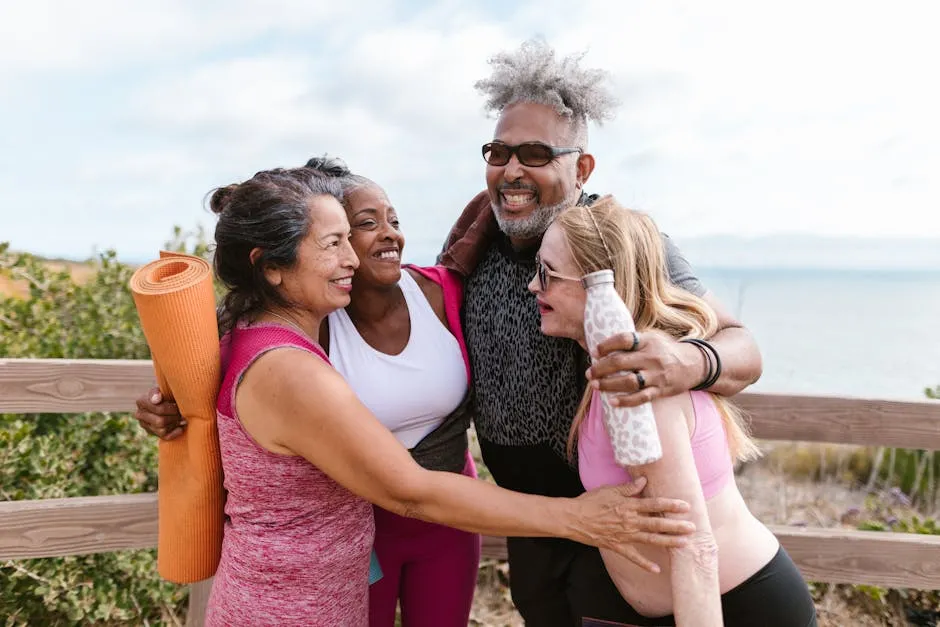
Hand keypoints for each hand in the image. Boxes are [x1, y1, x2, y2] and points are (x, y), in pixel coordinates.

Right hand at [134, 387, 185, 439]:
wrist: (168, 399)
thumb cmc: (166, 393)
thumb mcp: (162, 389)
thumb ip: (157, 392)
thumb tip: (156, 400)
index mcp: (141, 402)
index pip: (160, 410)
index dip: (172, 409)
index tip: (178, 405)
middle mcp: (140, 414)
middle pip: (161, 421)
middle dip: (174, 417)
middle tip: (181, 412)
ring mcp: (145, 425)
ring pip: (162, 430)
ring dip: (174, 424)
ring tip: (180, 417)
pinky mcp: (151, 432)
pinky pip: (164, 437)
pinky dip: (175, 433)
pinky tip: (180, 427)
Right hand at [571, 476, 693, 573]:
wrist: (573, 518)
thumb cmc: (590, 501)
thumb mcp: (609, 490)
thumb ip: (628, 488)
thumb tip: (644, 481)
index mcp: (628, 505)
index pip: (654, 504)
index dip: (670, 505)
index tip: (686, 506)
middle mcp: (629, 521)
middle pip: (657, 524)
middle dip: (676, 526)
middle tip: (693, 527)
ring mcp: (624, 535)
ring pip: (650, 539)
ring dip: (668, 542)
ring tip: (684, 544)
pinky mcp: (617, 546)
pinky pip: (633, 557)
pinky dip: (644, 564)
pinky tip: (657, 570)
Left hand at [586, 330, 703, 407]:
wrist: (693, 364)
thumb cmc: (665, 351)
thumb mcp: (652, 339)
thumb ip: (633, 342)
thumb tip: (604, 348)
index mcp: (648, 341)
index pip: (624, 339)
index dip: (606, 345)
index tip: (594, 352)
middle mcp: (652, 357)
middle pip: (621, 362)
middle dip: (601, 368)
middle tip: (589, 372)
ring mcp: (656, 375)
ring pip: (628, 381)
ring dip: (608, 384)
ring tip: (595, 385)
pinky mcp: (660, 390)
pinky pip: (641, 397)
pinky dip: (625, 400)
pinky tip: (612, 401)